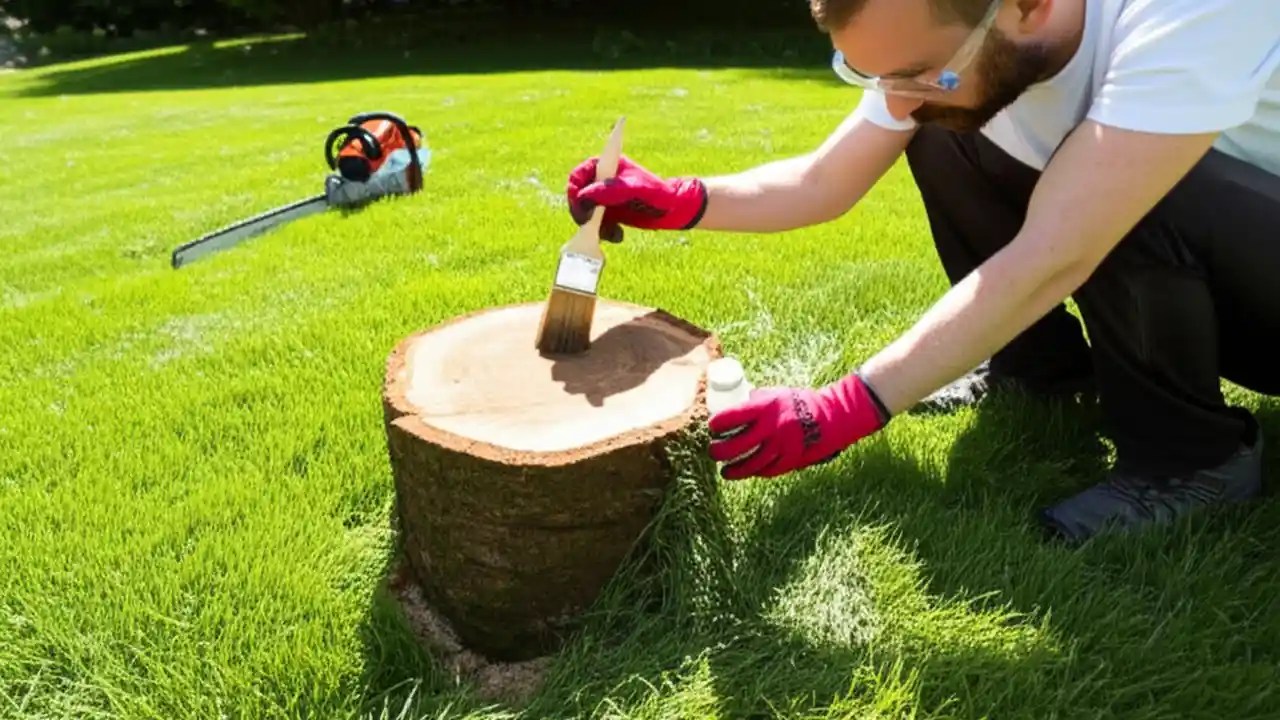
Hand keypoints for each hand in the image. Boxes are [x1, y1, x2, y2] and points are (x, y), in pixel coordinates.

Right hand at [566, 154, 706, 241]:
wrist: (673, 211)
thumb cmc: (655, 194)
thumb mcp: (631, 190)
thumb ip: (607, 191)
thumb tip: (582, 198)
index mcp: (606, 166)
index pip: (579, 174)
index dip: (575, 190)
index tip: (581, 206)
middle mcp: (602, 181)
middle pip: (577, 195)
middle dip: (583, 212)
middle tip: (589, 224)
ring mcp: (604, 198)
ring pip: (585, 213)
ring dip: (593, 225)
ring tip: (612, 231)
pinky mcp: (609, 213)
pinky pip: (595, 225)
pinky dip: (603, 232)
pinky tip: (618, 234)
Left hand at [707, 373, 889, 479]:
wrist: (830, 416)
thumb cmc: (798, 402)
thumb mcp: (775, 393)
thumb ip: (755, 401)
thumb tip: (733, 406)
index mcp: (765, 407)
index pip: (731, 417)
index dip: (716, 424)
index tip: (711, 427)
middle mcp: (771, 427)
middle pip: (735, 446)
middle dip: (718, 451)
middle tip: (712, 451)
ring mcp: (781, 446)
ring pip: (750, 464)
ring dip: (734, 469)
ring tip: (724, 471)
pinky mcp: (790, 460)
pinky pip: (767, 470)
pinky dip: (755, 472)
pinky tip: (746, 472)